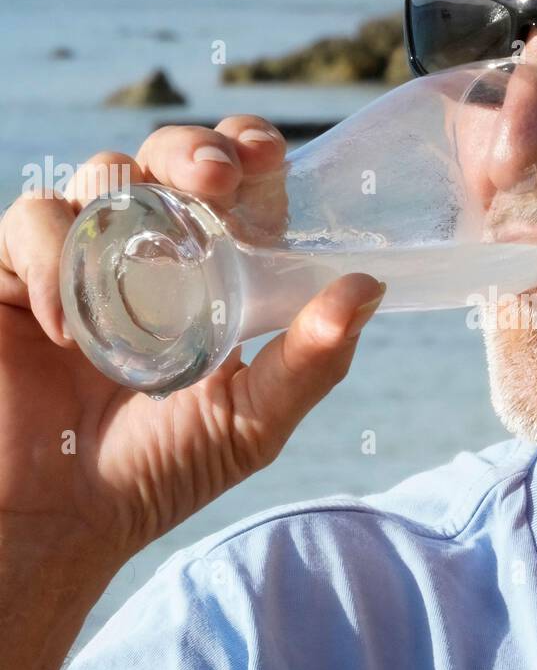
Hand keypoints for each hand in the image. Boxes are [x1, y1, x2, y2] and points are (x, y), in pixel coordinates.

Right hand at [0, 115, 384, 577]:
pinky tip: (69, 326)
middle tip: (216, 177)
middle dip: (193, 148)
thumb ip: (309, 360)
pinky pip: (30, 223)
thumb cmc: (159, 472)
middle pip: (168, 156)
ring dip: (124, 189)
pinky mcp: (11, 273)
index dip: (248, 150)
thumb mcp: (250, 419)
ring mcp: (78, 257)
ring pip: (100, 175)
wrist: (61, 521)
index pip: (233, 183)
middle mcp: (145, 251)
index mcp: (211, 270)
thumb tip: (368, 289)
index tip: (266, 156)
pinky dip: (51, 256)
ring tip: (141, 264)